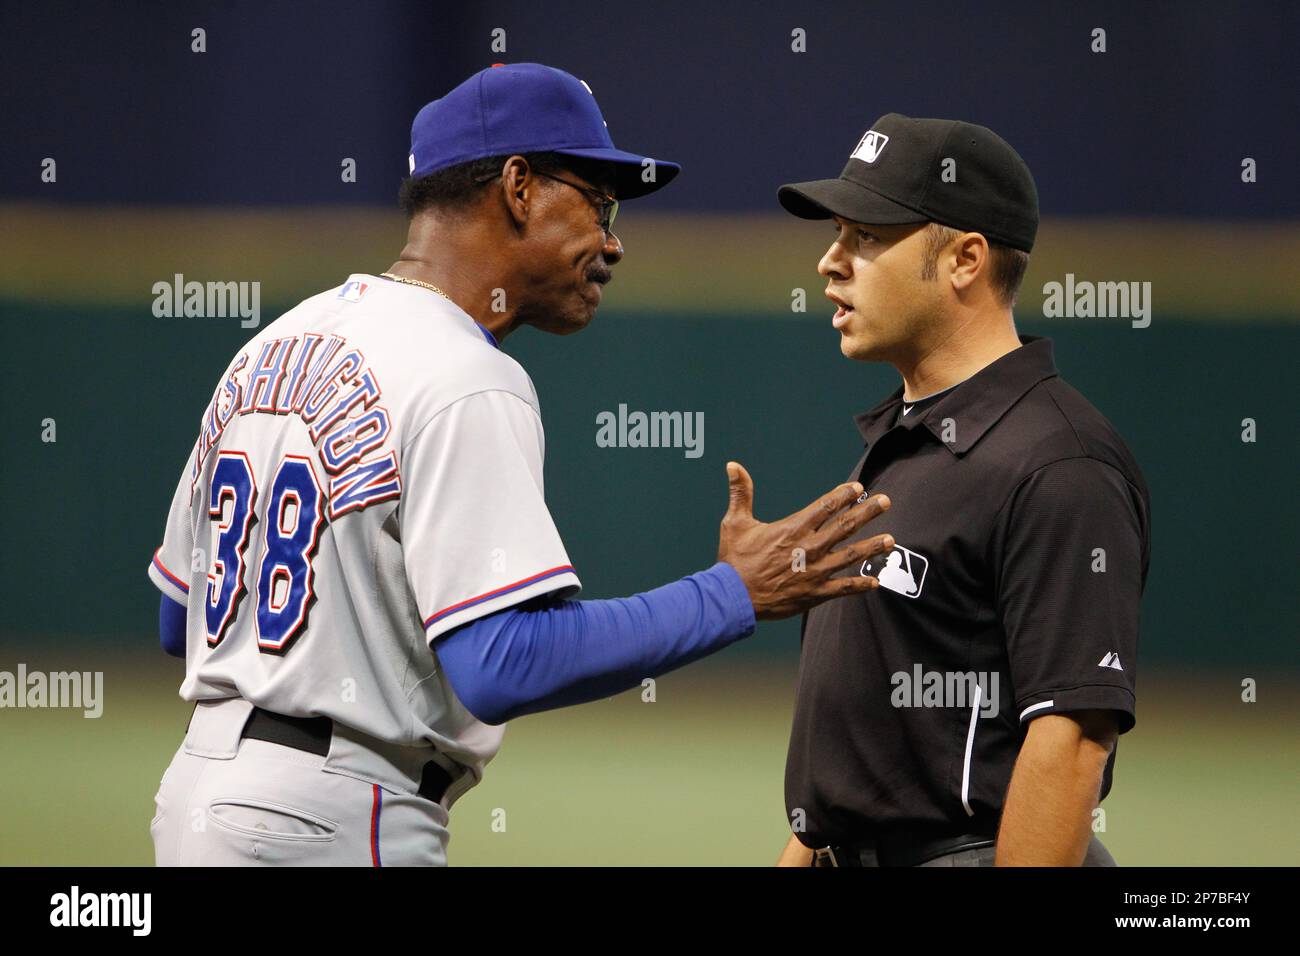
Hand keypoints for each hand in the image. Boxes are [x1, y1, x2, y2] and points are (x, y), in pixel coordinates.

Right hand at [717, 461, 892, 619]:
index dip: (844, 495)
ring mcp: (815, 572)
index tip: (858, 487)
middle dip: (868, 512)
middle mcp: (809, 547)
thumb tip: (732, 465)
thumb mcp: (735, 522)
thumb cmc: (734, 560)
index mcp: (793, 528)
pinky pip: (844, 588)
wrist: (734, 598)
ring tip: (891, 539)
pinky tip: (876, 581)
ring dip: (872, 546)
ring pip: (851, 556)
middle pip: (845, 526)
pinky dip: (861, 585)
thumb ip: (740, 493)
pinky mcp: (815, 594)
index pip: (826, 506)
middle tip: (886, 501)